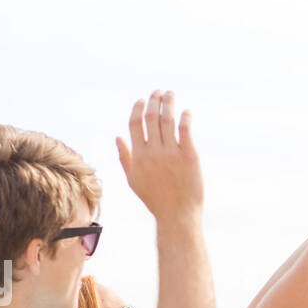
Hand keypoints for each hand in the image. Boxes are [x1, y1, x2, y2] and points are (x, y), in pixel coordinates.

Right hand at [115, 90, 202, 219]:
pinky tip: (186, 112)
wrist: (177, 215)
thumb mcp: (134, 180)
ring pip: (168, 119)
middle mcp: (154, 152)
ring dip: (168, 103)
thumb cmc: (155, 199)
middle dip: (154, 100)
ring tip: (170, 94)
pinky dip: (185, 117)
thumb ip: (125, 157)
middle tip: (159, 92)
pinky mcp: (189, 156)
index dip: (138, 108)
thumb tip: (118, 137)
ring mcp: (172, 153)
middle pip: (151, 117)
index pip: (135, 123)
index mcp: (139, 156)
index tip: (142, 99)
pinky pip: (185, 130)